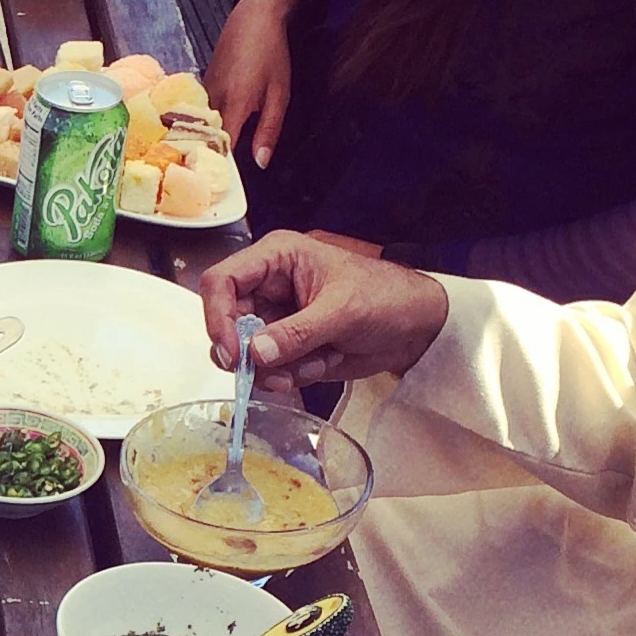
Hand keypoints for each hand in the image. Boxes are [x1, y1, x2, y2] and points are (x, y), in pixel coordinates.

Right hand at [200, 231, 448, 384]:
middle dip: (250, 353)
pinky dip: (290, 375)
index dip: (218, 317)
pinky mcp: (284, 347)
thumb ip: (297, 332)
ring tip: (315, 362)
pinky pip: (266, 369)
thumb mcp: (343, 311)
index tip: (232, 352)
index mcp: (276, 259)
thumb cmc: (388, 297)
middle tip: (274, 371)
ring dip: (276, 368)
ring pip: (244, 353)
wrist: (417, 327)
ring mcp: (274, 319)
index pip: (221, 282)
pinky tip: (323, 362)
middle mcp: (267, 288)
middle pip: (226, 322)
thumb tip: (254, 353)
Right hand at [205, 0, 295, 169]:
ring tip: (204, 166)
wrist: (253, 16)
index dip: (223, 168)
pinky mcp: (199, 88)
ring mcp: (201, 94)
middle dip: (207, 161)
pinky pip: (196, 116)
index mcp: (234, 103)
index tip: (225, 187)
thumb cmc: (271, 54)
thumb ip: (270, 130)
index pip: (222, 147)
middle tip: (209, 184)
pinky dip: (200, 129)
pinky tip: (205, 139)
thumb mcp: (280, 94)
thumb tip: (260, 163)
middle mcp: (212, 101)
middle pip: (204, 140)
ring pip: (197, 128)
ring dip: (202, 145)